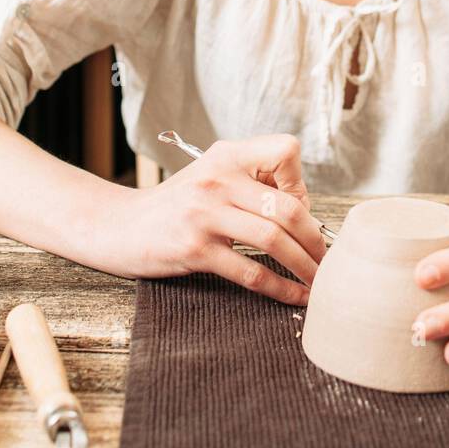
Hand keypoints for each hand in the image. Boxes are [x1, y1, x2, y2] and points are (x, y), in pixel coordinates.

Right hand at [127, 134, 324, 304]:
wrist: (121, 226)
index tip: (299, 209)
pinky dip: (280, 288)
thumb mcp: (212, 177)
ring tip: (318, 280)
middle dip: (316, 239)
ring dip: (305, 266)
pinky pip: (250, 272)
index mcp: (227, 155)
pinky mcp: (195, 249)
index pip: (285, 151)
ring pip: (273, 240)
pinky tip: (294, 295)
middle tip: (327, 259)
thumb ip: (253, 183)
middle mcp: (217, 179)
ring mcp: (205, 214)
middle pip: (287, 207)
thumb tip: (304, 213)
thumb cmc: (177, 206)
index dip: (300, 182)